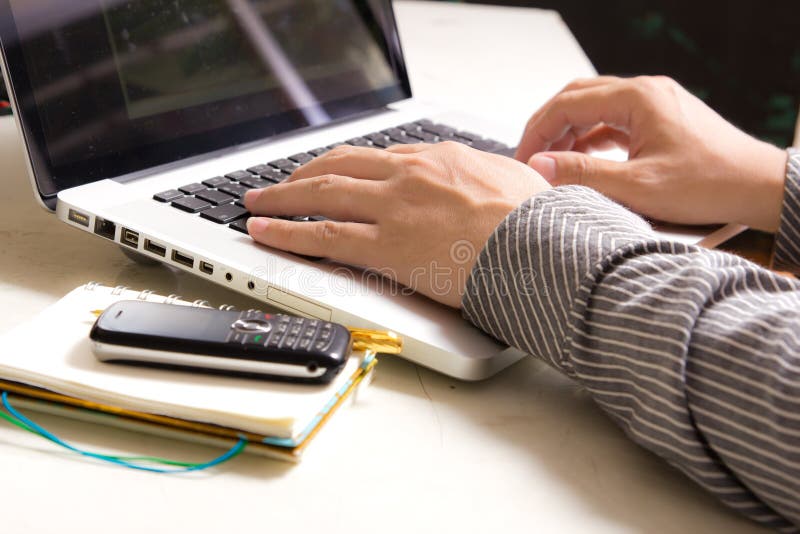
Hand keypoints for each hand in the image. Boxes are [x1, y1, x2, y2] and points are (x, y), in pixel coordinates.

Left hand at [244, 142, 550, 307]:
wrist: (544, 245)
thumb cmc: (538, 220)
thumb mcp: (513, 181)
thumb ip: (486, 179)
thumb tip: (490, 181)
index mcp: (438, 159)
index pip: (377, 158)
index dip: (345, 167)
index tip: (330, 173)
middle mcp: (408, 176)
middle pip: (338, 167)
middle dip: (301, 175)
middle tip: (278, 185)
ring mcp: (393, 208)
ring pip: (322, 195)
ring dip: (283, 200)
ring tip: (257, 205)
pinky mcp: (386, 245)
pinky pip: (324, 235)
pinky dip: (288, 232)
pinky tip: (265, 233)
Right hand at [516, 76, 787, 231]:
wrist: (759, 187)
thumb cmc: (708, 185)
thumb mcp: (637, 186)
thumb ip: (583, 173)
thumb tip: (538, 164)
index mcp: (637, 98)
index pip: (568, 104)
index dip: (537, 132)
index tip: (522, 161)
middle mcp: (645, 91)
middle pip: (578, 97)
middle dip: (547, 126)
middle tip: (529, 157)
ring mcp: (654, 102)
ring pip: (595, 107)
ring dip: (568, 131)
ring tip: (550, 162)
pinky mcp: (661, 118)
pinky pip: (614, 120)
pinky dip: (591, 137)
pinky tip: (582, 159)